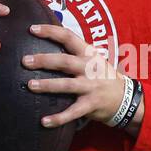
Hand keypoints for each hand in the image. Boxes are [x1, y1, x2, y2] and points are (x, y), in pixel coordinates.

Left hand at [23, 22, 140, 129]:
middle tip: (25, 61)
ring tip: (30, 85)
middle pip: (65, 61)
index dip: (50, 31)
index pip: (68, 37)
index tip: (32, 29)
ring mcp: (91, 86)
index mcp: (88, 53)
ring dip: (47, 85)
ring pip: (67, 85)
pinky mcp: (91, 104)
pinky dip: (58, 118)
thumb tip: (46, 44)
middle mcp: (89, 68)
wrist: (125, 98)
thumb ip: (74, 53)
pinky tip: (44, 122)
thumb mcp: (93, 59)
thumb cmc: (103, 76)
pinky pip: (73, 112)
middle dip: (44, 60)